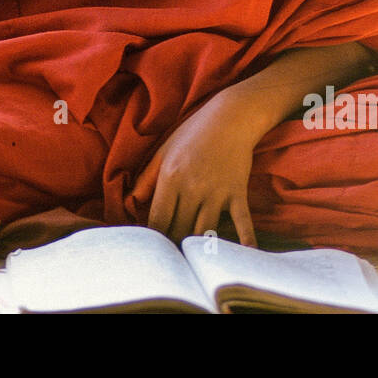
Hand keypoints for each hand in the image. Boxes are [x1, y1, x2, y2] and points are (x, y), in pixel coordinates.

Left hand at [132, 89, 260, 247]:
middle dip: (173, 244)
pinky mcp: (237, 193)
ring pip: (204, 231)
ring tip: (191, 260)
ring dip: (197, 247)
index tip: (152, 247)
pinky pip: (242, 222)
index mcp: (170, 178)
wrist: (231, 117)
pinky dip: (245, 240)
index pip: (158, 219)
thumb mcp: (164, 150)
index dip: (153, 237)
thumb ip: (147, 178)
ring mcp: (217, 193)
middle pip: (179, 229)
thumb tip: (132, 201)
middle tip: (170, 256)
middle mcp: (192, 188)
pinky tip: (245, 256)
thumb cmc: (193, 132)